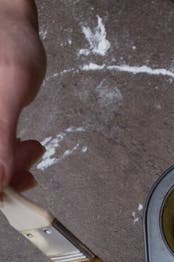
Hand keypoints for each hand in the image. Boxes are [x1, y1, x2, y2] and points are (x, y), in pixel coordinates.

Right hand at [0, 1, 45, 191]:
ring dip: (11, 164)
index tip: (13, 190)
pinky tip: (26, 144)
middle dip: (6, 173)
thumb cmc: (8, 44)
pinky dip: (11, 151)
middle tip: (31, 166)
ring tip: (33, 149)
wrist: (10, 23)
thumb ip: (1, 137)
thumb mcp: (9, 91)